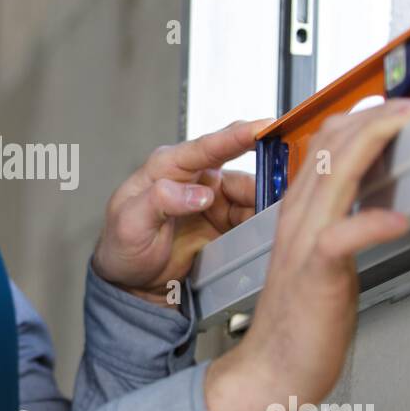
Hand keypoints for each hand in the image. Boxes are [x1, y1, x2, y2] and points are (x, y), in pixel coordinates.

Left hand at [92, 119, 272, 306]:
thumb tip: (200, 192)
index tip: (262, 126)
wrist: (131, 283)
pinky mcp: (224, 222)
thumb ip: (160, 201)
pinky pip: (250, 217)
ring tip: (281, 211)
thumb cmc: (122, 247)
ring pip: (250, 194)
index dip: (235, 136)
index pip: (205, 147)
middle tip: (287, 181)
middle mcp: (194, 178)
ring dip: (266, 200)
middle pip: (237, 169)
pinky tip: (271, 226)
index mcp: (167, 168)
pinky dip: (263, 220)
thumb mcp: (130, 224)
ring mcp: (212, 200)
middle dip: (265, 171)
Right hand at [204, 98, 409, 410]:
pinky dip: (372, 224)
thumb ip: (342, 227)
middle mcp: (299, 221)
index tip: (404, 105)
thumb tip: (375, 206)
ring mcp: (305, 245)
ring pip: (334, 174)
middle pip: (332, 145)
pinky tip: (398, 220)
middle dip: (380, 115)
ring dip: (377, 142)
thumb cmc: (299, 325)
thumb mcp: (323, 261)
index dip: (367, 117)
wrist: (270, 371)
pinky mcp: (317, 276)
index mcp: (300, 214)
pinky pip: (341, 239)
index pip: (326, 143)